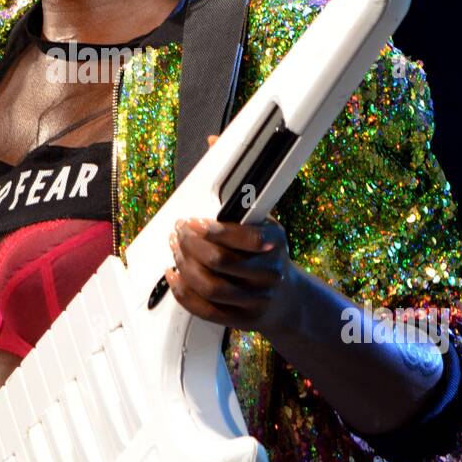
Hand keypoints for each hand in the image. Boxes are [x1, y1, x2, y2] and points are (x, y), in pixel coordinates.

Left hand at [164, 134, 297, 333]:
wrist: (287, 298)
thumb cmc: (265, 251)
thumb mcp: (260, 216)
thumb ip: (237, 182)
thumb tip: (214, 141)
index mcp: (275, 243)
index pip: (249, 239)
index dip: (218, 231)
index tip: (197, 221)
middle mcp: (268, 274)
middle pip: (222, 263)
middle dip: (192, 245)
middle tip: (179, 231)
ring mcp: (255, 300)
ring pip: (211, 287)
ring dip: (185, 265)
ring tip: (175, 248)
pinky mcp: (240, 320)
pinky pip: (206, 310)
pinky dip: (184, 293)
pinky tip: (174, 275)